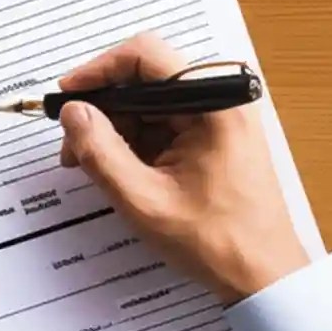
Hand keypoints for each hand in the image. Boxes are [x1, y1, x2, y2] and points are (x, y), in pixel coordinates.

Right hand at [58, 33, 309, 303]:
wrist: (263, 274)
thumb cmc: (217, 242)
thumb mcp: (144, 200)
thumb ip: (101, 152)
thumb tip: (72, 113)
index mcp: (214, 103)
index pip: (145, 56)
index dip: (98, 70)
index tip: (68, 94)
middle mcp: (222, 99)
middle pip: (146, 79)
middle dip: (103, 108)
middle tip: (73, 145)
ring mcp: (221, 118)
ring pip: (151, 103)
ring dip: (117, 128)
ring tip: (91, 165)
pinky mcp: (216, 137)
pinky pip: (166, 123)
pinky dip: (137, 142)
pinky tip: (119, 169)